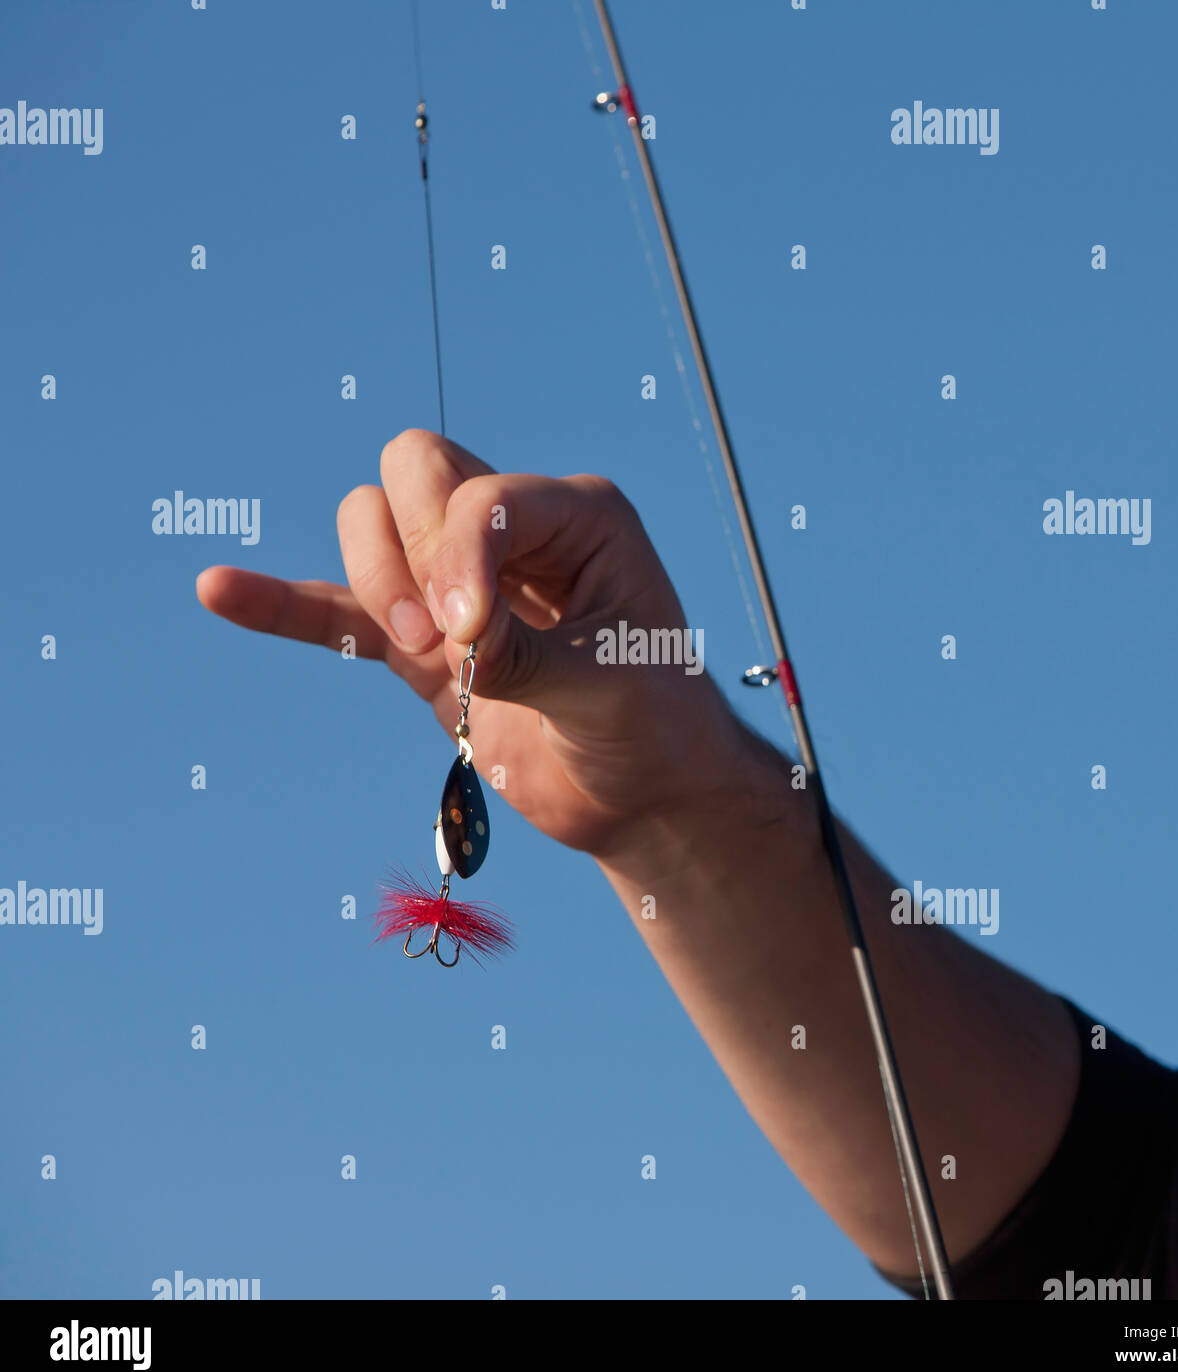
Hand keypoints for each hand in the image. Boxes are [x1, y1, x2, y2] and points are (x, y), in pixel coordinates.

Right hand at [196, 430, 743, 858]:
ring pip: (371, 522)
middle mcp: (513, 531)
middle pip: (415, 469)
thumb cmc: (653, 725)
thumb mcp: (609, 684)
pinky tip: (221, 591)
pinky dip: (283, 603)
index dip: (460, 554)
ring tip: (421, 652)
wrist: (640, 792)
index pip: (483, 493)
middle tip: (447, 637)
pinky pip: (337, 611)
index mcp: (578, 515)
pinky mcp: (419, 641)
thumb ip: (523, 650)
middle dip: (411, 545)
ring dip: (373, 577)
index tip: (472, 639)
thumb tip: (446, 634)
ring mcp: (457, 582)